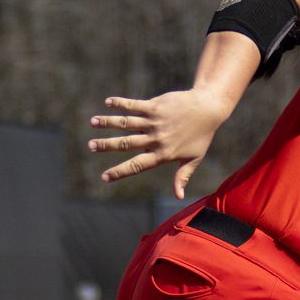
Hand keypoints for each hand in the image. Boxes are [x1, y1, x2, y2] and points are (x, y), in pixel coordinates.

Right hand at [89, 87, 233, 198]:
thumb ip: (182, 176)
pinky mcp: (155, 106)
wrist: (208, 109)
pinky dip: (120, 104)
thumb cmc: (201, 135)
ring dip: (108, 122)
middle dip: (107, 145)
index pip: (137, 166)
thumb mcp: (193, 159)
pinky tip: (108, 103)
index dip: (120, 172)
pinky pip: (134, 106)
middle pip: (127, 144)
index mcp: (163, 154)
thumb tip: (178, 197)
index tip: (104, 177)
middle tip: (90, 146)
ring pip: (127, 123)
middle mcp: (157, 139)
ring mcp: (155, 122)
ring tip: (92, 122)